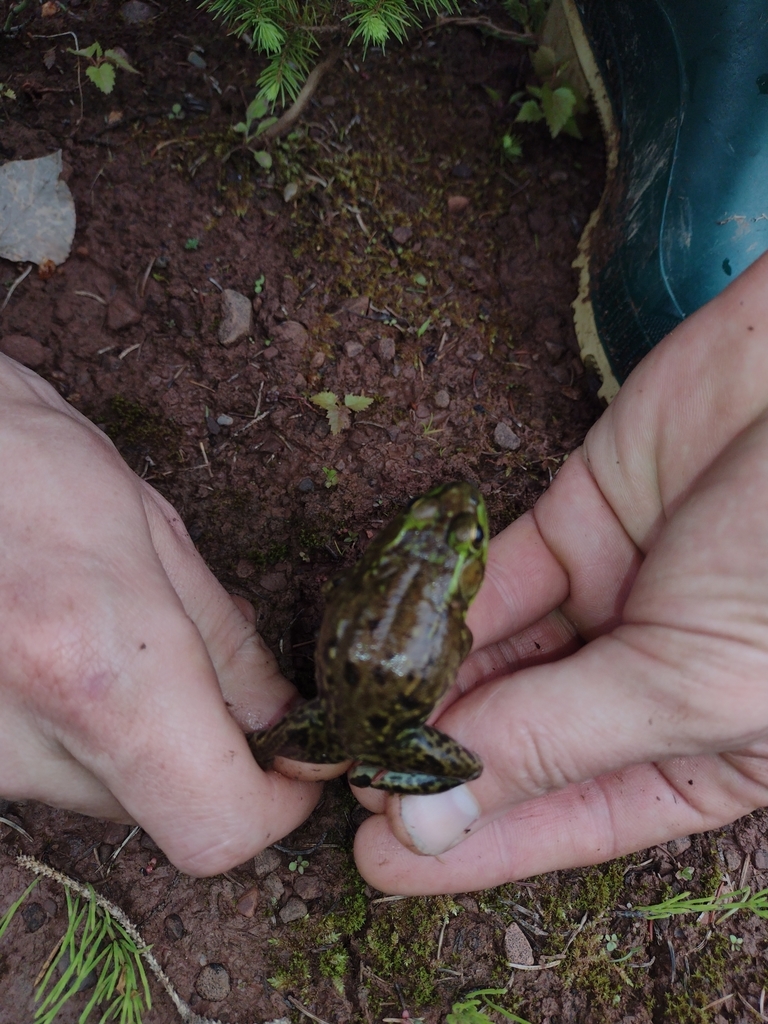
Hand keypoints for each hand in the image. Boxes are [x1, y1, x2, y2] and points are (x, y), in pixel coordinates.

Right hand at [0, 355, 319, 874]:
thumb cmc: (25, 468)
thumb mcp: (155, 536)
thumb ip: (224, 644)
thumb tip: (275, 717)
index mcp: (100, 672)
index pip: (216, 824)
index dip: (275, 806)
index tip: (292, 761)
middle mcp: (27, 741)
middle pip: (167, 808)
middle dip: (209, 751)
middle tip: (207, 670)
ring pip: (111, 793)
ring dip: (144, 737)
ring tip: (120, 642)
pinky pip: (56, 773)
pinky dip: (88, 733)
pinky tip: (71, 658)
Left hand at [354, 252, 767, 893]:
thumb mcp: (689, 686)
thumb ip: (554, 744)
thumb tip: (435, 822)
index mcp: (710, 750)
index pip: (578, 815)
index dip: (479, 842)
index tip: (383, 860)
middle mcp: (653, 679)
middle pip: (525, 735)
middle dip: (438, 760)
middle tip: (347, 777)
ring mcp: (614, 596)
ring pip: (499, 654)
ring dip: (427, 683)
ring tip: (353, 715)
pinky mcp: (580, 520)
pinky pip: (495, 573)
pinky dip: (442, 601)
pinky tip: (386, 633)